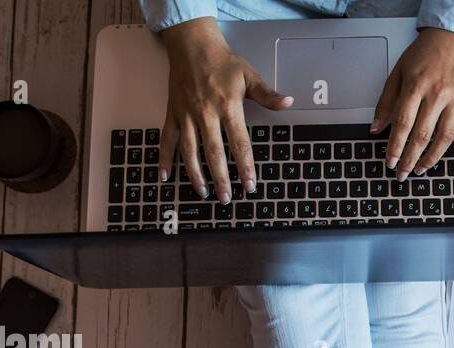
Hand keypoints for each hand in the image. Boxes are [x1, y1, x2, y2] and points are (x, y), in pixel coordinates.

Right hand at [158, 17, 292, 203]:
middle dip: (221, 177)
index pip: (239, 143)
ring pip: (190, 150)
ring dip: (196, 174)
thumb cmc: (222, 60)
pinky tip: (166, 175)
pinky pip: (168, 138)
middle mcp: (206, 114)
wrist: (192, 43)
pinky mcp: (173, 113)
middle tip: (226, 198)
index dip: (245, 166)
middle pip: (214, 152)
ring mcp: (187, 115)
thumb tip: (288, 102)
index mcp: (227, 107)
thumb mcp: (248, 75)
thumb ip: (267, 94)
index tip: (250, 185)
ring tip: (203, 192)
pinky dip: (164, 157)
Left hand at [370, 28, 453, 180]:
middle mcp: (437, 94)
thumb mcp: (397, 72)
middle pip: (422, 134)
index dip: (395, 146)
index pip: (403, 123)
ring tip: (421, 170)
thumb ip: (386, 101)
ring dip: (433, 158)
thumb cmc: (423, 54)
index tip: (390, 162)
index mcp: (416, 86)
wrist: (450, 36)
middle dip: (410, 158)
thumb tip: (376, 128)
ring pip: (445, 136)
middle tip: (402, 174)